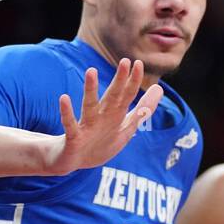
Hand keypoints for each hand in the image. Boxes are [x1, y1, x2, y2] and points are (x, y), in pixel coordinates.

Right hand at [45, 58, 164, 173]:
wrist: (73, 162)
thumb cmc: (100, 142)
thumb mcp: (126, 128)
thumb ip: (142, 110)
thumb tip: (159, 88)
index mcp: (114, 115)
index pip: (127, 96)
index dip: (134, 82)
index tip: (139, 63)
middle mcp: (100, 116)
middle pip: (112, 97)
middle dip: (120, 81)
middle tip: (125, 61)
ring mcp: (86, 126)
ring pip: (89, 106)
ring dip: (90, 90)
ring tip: (91, 71)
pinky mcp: (74, 138)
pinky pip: (70, 124)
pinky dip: (67, 113)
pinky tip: (64, 98)